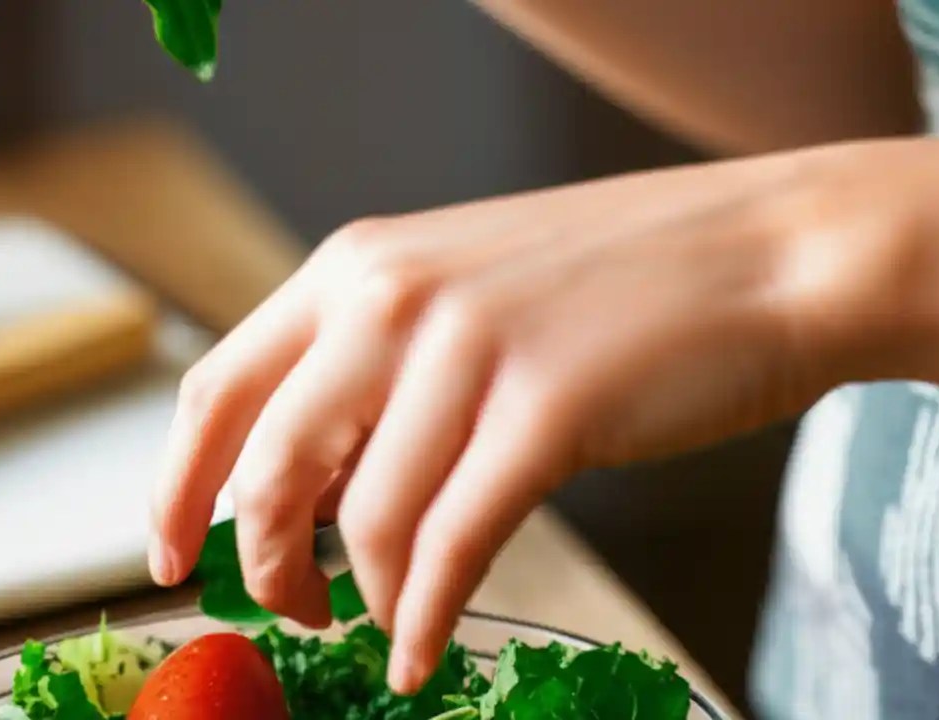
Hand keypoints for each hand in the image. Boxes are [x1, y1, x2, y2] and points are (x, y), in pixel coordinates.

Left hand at [149, 139, 915, 690]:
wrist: (772, 251)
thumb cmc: (622, 282)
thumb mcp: (463, 296)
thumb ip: (374, 375)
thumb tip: (305, 488)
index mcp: (358, 266)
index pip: (218, 389)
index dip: (174, 488)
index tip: (166, 558)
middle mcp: (392, 297)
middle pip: (267, 470)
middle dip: (265, 567)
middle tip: (297, 611)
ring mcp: (469, 350)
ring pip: (361, 524)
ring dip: (361, 601)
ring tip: (386, 624)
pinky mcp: (547, 411)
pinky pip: (450, 547)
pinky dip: (425, 617)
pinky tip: (425, 650)